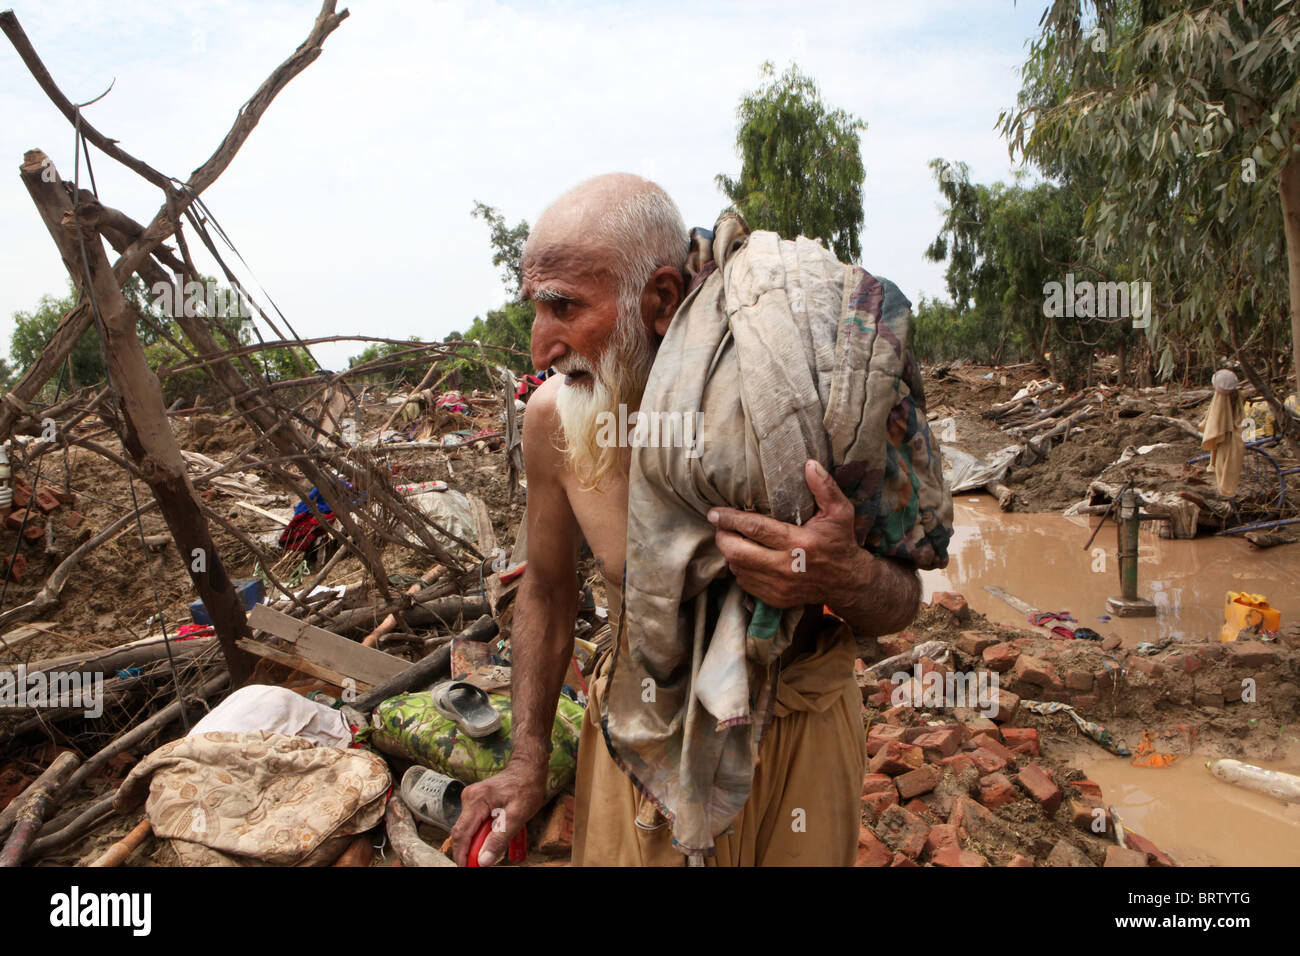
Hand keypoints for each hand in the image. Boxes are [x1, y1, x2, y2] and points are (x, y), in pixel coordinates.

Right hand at [450, 760, 548, 866]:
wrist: (528, 769)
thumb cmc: (525, 788)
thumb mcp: (517, 816)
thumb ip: (499, 838)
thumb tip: (483, 860)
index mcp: (476, 800)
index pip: (461, 834)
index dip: (462, 855)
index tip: (467, 868)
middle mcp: (469, 798)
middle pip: (462, 833)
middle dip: (469, 851)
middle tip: (481, 864)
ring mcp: (470, 799)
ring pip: (467, 829)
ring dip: (476, 843)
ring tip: (490, 850)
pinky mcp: (475, 802)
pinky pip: (472, 823)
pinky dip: (480, 834)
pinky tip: (492, 837)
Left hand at [707, 459, 866, 611]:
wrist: (847, 583)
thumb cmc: (840, 542)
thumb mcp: (840, 512)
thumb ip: (825, 488)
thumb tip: (810, 464)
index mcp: (799, 543)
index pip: (755, 529)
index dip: (730, 519)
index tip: (714, 513)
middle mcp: (786, 566)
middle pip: (738, 552)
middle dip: (723, 537)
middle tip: (720, 526)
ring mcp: (779, 586)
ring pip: (738, 569)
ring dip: (730, 553)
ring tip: (733, 538)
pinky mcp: (775, 598)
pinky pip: (745, 583)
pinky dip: (740, 569)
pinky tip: (746, 557)